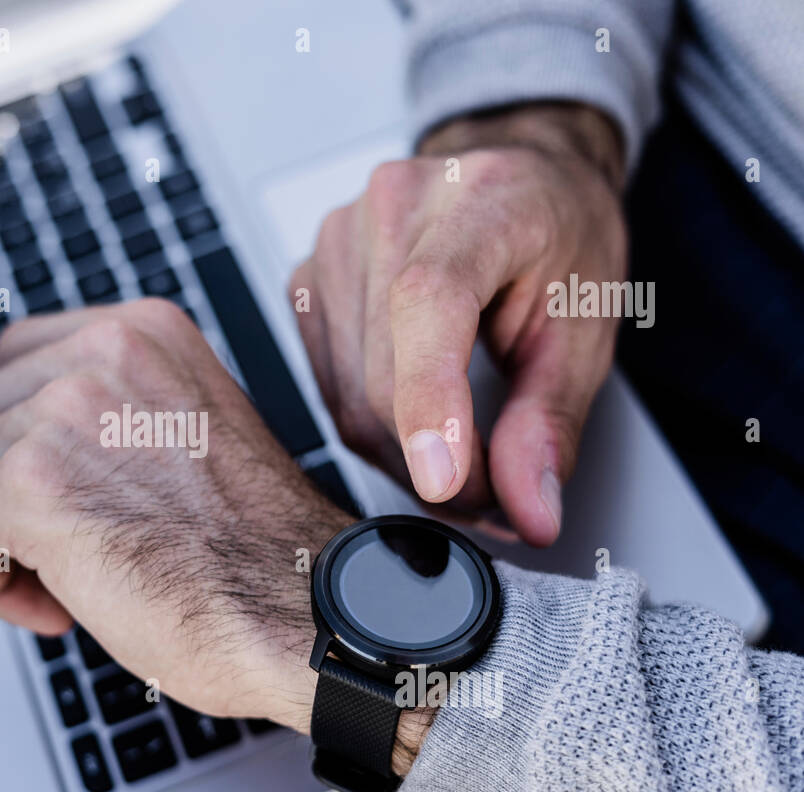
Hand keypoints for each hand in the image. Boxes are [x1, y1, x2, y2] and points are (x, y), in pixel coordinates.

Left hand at [0, 300, 351, 731]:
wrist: (299, 607)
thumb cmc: (257, 545)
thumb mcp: (188, 424)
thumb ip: (117, 407)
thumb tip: (32, 432)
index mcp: (143, 331)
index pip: (21, 356)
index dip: (27, 432)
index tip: (69, 484)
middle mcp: (101, 353)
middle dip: (13, 485)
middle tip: (76, 538)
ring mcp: (62, 413)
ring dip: (4, 536)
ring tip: (76, 575)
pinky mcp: (30, 484)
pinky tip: (54, 606)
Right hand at [289, 104, 627, 545]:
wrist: (517, 180)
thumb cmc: (556, 232)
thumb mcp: (587, 323)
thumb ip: (552, 420)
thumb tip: (528, 507)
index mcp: (478, 202)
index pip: (427, 303)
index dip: (428, 402)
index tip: (444, 481)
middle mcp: (391, 211)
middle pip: (382, 380)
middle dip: (438, 465)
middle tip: (495, 493)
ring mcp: (336, 244)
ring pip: (347, 399)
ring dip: (405, 456)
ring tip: (464, 458)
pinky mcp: (308, 282)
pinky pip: (327, 389)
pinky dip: (374, 428)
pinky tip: (419, 423)